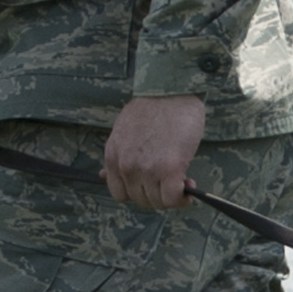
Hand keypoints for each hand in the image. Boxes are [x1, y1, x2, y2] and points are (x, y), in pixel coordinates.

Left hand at [105, 93, 206, 210]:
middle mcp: (126, 166)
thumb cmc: (152, 106)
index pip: (119, 193)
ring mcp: (147, 169)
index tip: (151, 185)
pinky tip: (189, 190)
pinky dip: (182, 198)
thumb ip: (118, 155)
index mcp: (113, 156)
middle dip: (157, 194)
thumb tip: (103, 175)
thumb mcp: (124, 131)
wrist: (171, 89)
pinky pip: (174, 198)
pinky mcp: (170, 169)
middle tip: (171, 183)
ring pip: (158, 202)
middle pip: (140, 200)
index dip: (138, 192)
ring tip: (181, 182)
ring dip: (171, 196)